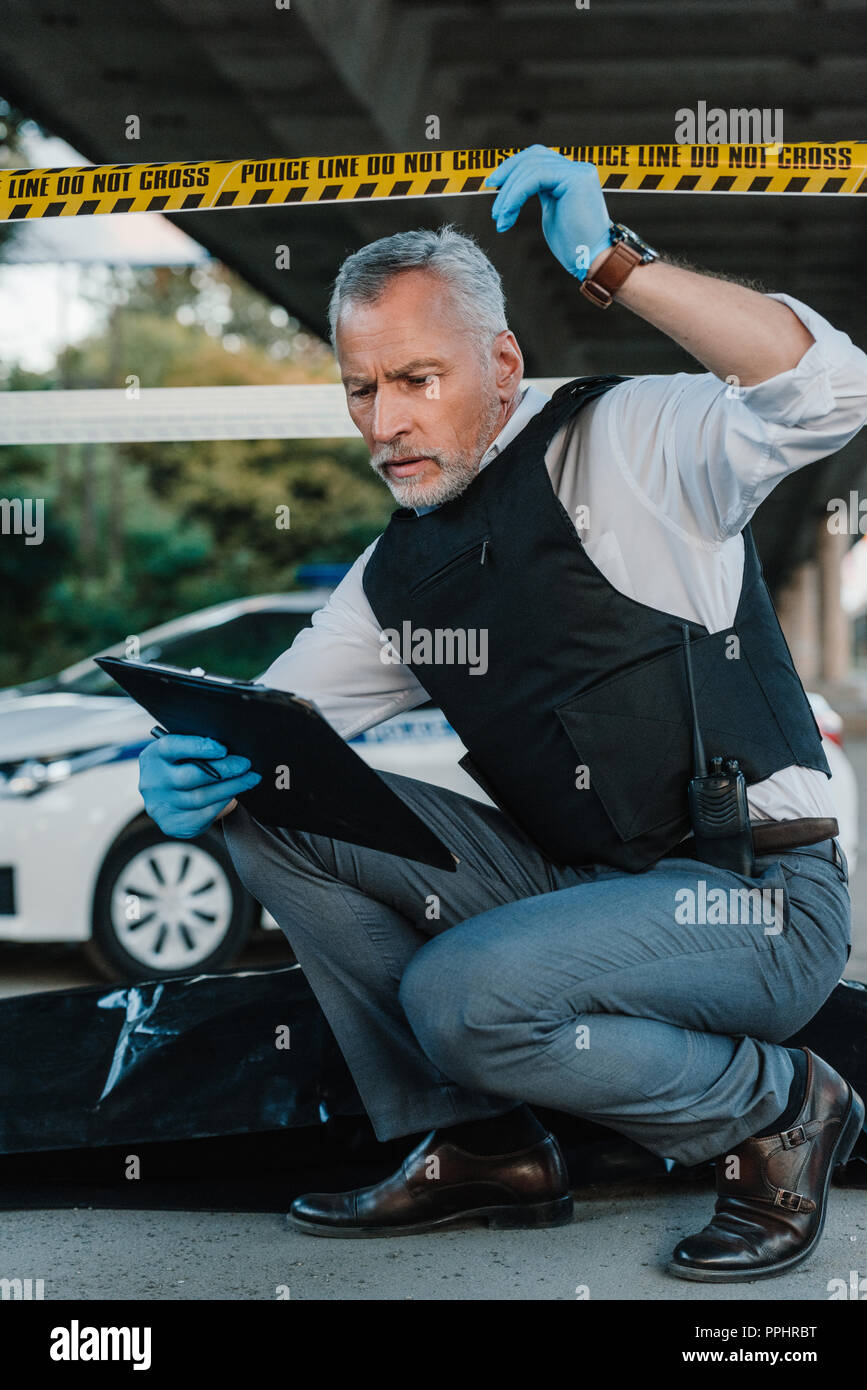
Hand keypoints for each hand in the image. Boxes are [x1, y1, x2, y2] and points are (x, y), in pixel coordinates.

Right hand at [138, 734, 261, 838]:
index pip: (172, 747)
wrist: (168, 796)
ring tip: (249, 779)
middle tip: (245, 764)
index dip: (197, 746)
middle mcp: (152, 782)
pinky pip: (202, 815)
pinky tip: (234, 796)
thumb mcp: (182, 753)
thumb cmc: (182, 765)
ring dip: (230, 788)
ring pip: (200, 798)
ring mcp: (159, 806)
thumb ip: (197, 749)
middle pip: (190, 776)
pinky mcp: (171, 824)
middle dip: (223, 770)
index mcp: (153, 756)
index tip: (222, 748)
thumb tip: (231, 750)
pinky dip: (222, 804)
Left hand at [485, 145, 612, 279]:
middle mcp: (577, 168)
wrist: (592, 260)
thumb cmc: (573, 245)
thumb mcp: (552, 212)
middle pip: (533, 157)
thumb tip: (515, 186)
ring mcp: (578, 171)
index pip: (537, 158)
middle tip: (494, 206)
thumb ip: (540, 192)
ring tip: (499, 218)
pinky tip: (507, 216)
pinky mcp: (575, 179)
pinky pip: (535, 178)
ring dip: (508, 194)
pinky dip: (515, 195)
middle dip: (507, 176)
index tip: (493, 186)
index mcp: (572, 174)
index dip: (513, 167)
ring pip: (530, 168)